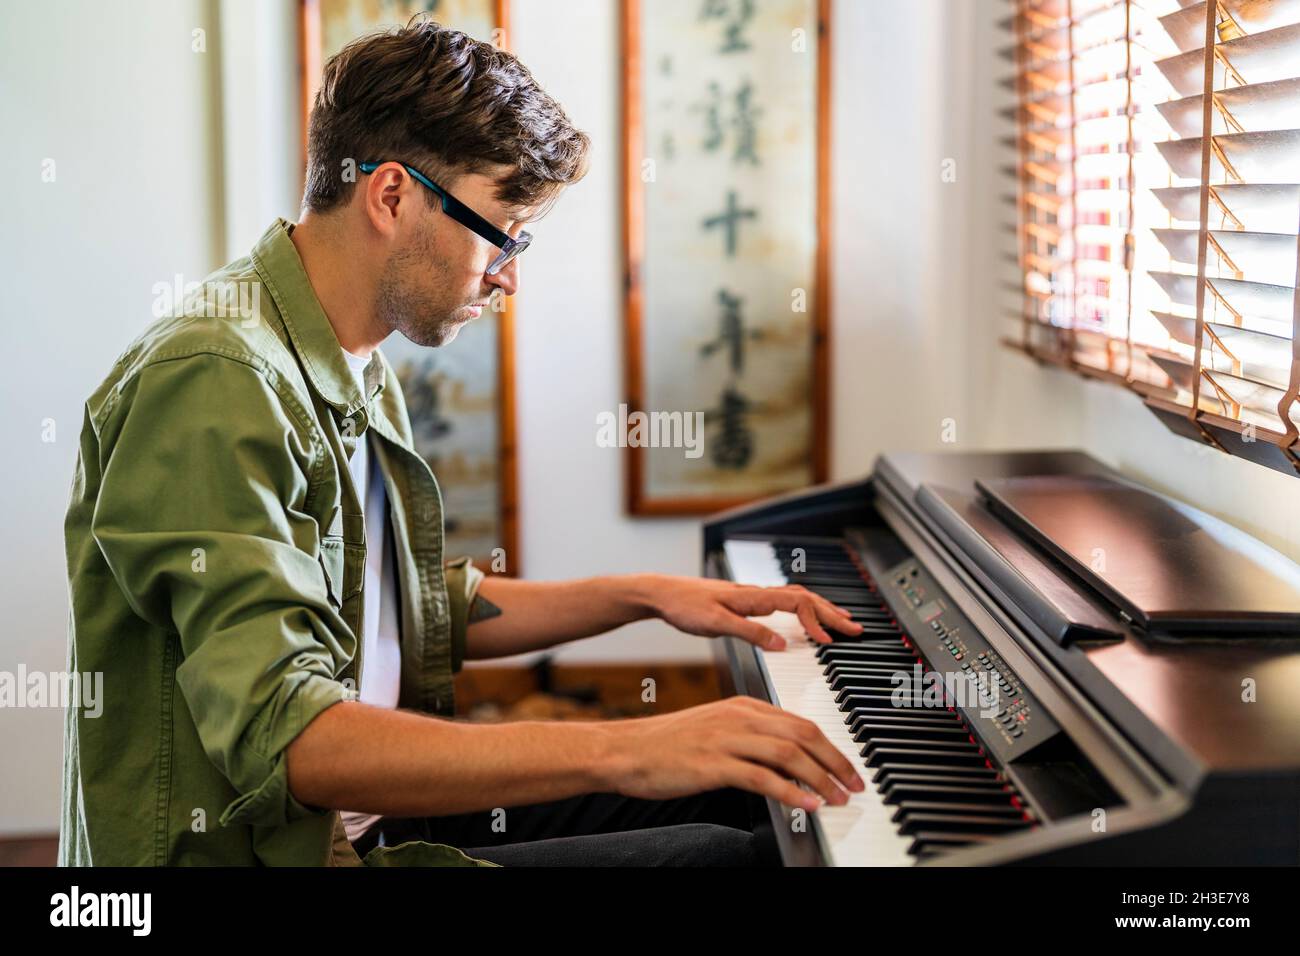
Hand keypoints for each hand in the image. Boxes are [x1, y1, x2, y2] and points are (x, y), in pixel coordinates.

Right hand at [600, 696, 865, 811]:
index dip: (831, 746)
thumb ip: (751, 739)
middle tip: (854, 784)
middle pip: (802, 734)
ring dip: (820, 778)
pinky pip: (762, 777)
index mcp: (743, 706)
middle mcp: (739, 718)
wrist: (626, 750)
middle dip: (835, 761)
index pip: (800, 722)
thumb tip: (785, 763)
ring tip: (837, 798)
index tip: (847, 767)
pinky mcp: (713, 764)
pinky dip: (790, 792)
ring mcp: (726, 740)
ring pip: (788, 754)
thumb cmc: (667, 745)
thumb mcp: (715, 730)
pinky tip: (806, 804)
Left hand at [640, 574, 862, 649]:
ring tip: (843, 622)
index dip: (817, 621)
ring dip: (823, 610)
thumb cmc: (684, 607)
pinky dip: (805, 610)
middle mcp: (758, 593)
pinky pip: (786, 603)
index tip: (829, 641)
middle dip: (833, 613)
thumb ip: (750, 634)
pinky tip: (808, 620)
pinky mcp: (747, 602)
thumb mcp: (716, 624)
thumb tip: (783, 645)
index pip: (798, 603)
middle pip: (806, 598)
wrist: (662, 593)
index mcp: (754, 597)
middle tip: (857, 630)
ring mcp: (754, 596)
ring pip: (798, 598)